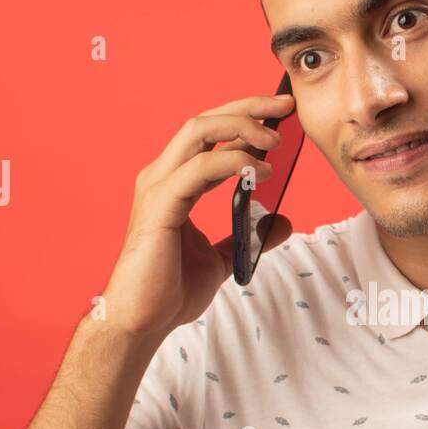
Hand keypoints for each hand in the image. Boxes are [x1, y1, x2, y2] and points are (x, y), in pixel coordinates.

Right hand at [99, 91, 296, 341]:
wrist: (142, 322)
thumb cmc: (169, 291)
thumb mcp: (222, 257)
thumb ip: (248, 235)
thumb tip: (282, 221)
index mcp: (174, 184)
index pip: (209, 135)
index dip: (244, 118)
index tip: (281, 114)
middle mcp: (163, 177)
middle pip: (204, 122)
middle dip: (246, 108)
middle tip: (284, 106)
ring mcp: (158, 188)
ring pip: (198, 132)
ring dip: (241, 128)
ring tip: (275, 140)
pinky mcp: (160, 205)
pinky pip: (198, 168)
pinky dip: (231, 161)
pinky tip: (258, 170)